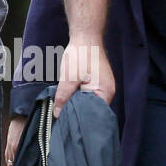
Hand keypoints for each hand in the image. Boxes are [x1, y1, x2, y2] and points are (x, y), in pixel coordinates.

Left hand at [2, 37, 115, 165]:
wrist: (86, 36)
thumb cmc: (80, 54)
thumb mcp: (68, 77)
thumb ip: (63, 97)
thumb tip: (58, 115)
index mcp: (104, 92)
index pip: (94, 115)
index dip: (81, 122)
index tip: (69, 129)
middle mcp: (108, 92)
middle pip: (93, 111)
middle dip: (79, 117)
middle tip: (65, 126)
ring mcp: (104, 88)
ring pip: (90, 105)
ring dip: (79, 108)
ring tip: (66, 118)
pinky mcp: (99, 84)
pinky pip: (90, 98)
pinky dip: (80, 101)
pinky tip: (70, 105)